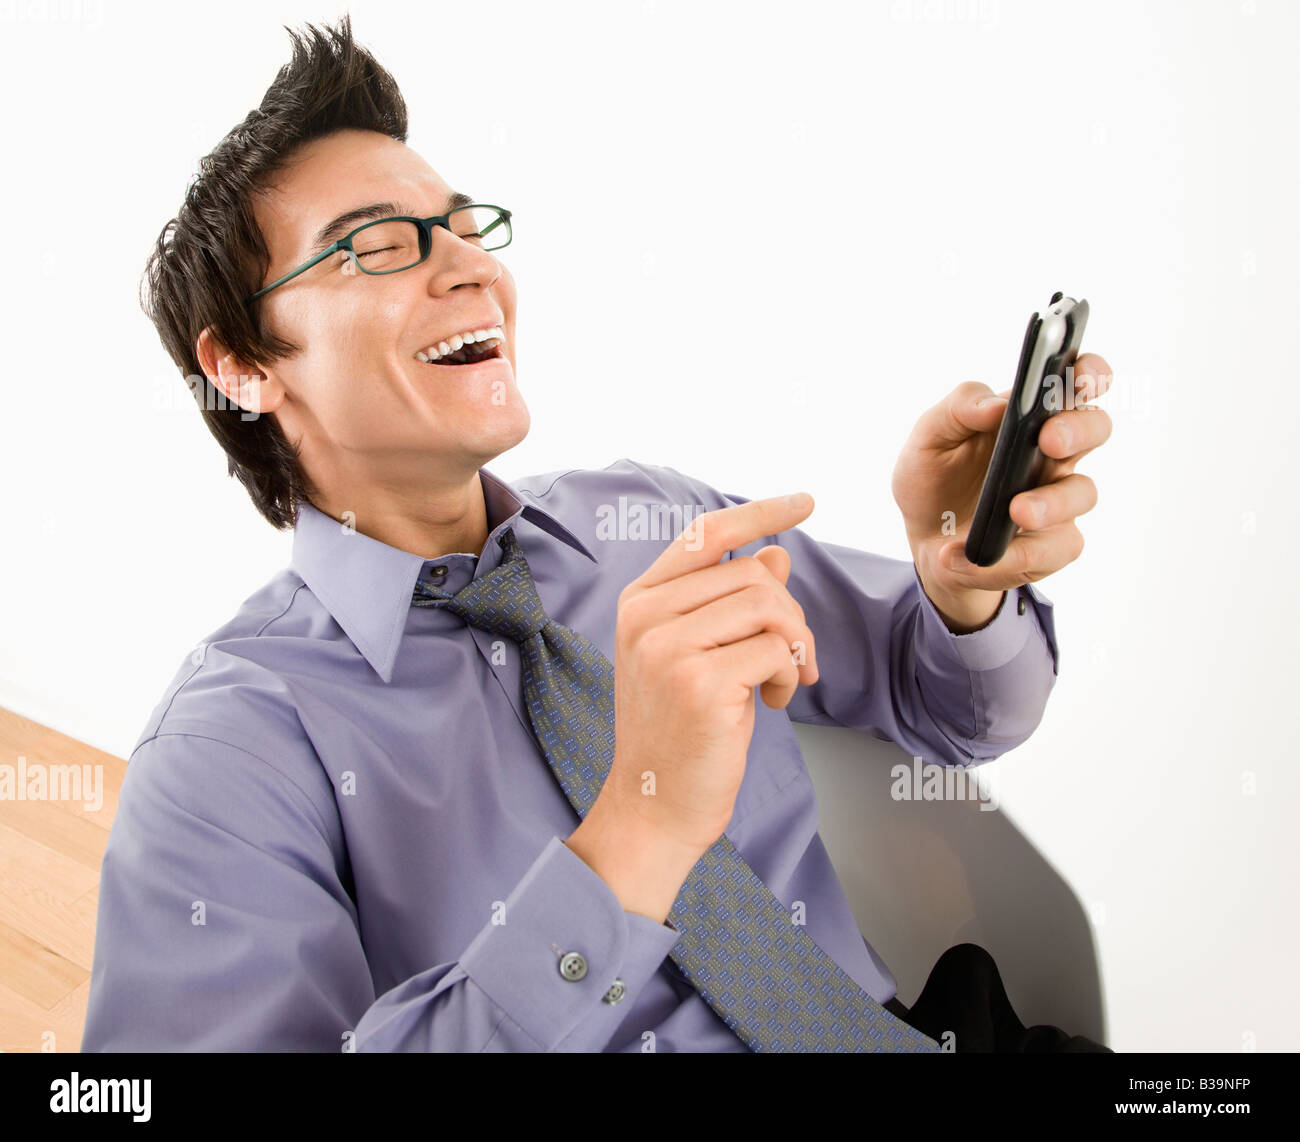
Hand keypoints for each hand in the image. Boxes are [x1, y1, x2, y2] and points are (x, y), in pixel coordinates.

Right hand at [601, 493, 819, 854]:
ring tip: (784, 682)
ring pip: (768, 605)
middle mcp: (646, 617)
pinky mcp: (699, 683)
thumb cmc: (680, 734)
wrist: (653, 806)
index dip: (760, 512)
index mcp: (640, 603)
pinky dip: (792, 674)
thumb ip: (730, 603)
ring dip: (795, 646)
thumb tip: (774, 554)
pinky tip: (773, 703)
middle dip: (791, 615)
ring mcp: (668, 649)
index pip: (705, 533)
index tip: (805, 501)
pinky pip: (777, 649)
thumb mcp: (700, 657)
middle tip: (794, 661)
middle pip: (752, 574)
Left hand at [890, 353, 1112, 629]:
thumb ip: (957, 410)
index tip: (1081, 373)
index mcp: (1030, 416)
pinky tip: (967, 555)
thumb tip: (996, 406)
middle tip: (1048, 440)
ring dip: (1049, 503)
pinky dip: (1009, 556)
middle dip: (1079, 430)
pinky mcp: (1050, 546)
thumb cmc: (935, 479)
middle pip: (1096, 428)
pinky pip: (1051, 550)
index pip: (1076, 382)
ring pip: (1082, 493)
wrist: (925, 541)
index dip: (1089, 372)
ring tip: (1012, 511)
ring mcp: (1059, 500)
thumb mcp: (929, 439)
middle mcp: (1054, 454)